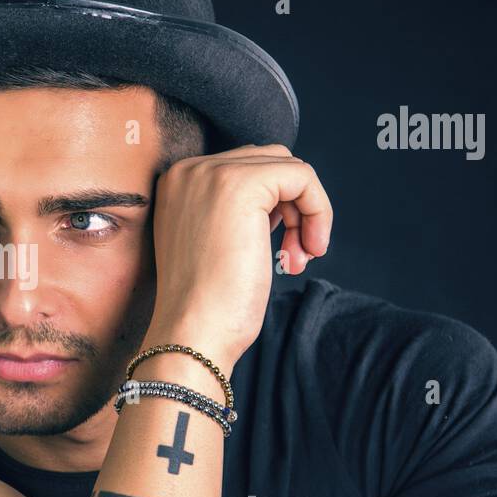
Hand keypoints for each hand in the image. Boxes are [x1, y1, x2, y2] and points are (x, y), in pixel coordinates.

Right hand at [147, 143, 332, 363]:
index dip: (276, 207)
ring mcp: (212, 174)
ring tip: (300, 256)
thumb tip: (281, 198)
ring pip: (288, 167)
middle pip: (269, 163)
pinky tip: (309, 248)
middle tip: (296, 253)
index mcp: (178, 182)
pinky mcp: (241, 185)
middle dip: (293, 208)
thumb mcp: (214, 241)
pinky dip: (318, 210)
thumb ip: (233, 210)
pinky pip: (302, 177)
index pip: (246, 168)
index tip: (280, 248)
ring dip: (306, 212)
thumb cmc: (205, 304)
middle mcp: (189, 170)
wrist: (192, 333)